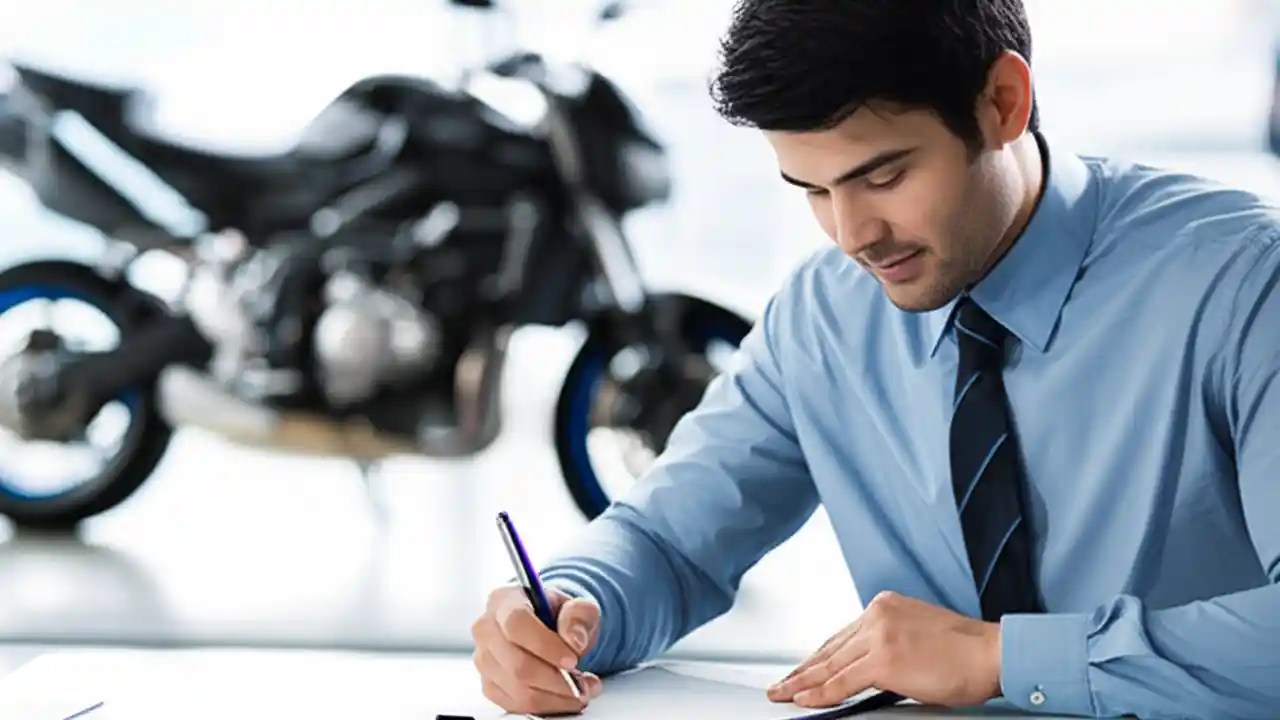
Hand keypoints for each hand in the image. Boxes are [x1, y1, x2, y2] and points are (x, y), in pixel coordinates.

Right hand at [471, 584, 604, 715]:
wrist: (551, 630)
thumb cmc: (560, 616)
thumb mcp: (578, 606)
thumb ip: (580, 615)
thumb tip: (573, 639)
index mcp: (504, 600)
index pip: (516, 623)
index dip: (545, 645)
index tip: (572, 659)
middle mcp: (486, 629)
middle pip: (517, 664)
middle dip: (556, 679)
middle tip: (583, 682)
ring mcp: (484, 660)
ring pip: (519, 690)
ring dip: (556, 696)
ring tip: (581, 689)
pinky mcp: (489, 686)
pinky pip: (518, 705)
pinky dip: (548, 705)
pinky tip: (566, 696)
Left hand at [767, 591, 1001, 708]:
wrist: (992, 653)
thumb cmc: (966, 650)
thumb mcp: (918, 634)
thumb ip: (889, 643)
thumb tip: (865, 668)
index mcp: (884, 606)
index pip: (841, 637)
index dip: (818, 657)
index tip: (802, 669)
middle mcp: (877, 615)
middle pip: (830, 650)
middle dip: (803, 671)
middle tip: (781, 685)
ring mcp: (879, 636)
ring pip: (830, 666)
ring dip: (803, 683)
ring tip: (782, 694)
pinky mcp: (884, 660)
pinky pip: (841, 682)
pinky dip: (820, 694)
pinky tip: (804, 700)